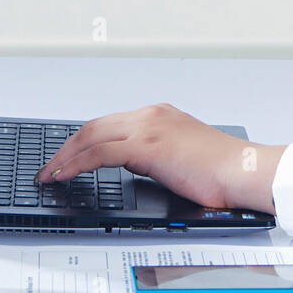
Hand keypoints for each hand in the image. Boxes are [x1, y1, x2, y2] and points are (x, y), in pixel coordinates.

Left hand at [35, 103, 285, 212]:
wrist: (243, 171)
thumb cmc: (221, 171)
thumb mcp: (181, 156)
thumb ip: (156, 155)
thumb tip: (134, 166)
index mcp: (159, 116)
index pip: (109, 125)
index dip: (83, 142)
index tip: (68, 158)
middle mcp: (151, 116)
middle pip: (94, 126)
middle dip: (66, 148)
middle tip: (49, 167)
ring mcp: (148, 128)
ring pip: (91, 136)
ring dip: (65, 156)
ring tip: (50, 174)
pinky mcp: (147, 146)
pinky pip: (100, 152)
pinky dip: (77, 164)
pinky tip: (65, 176)